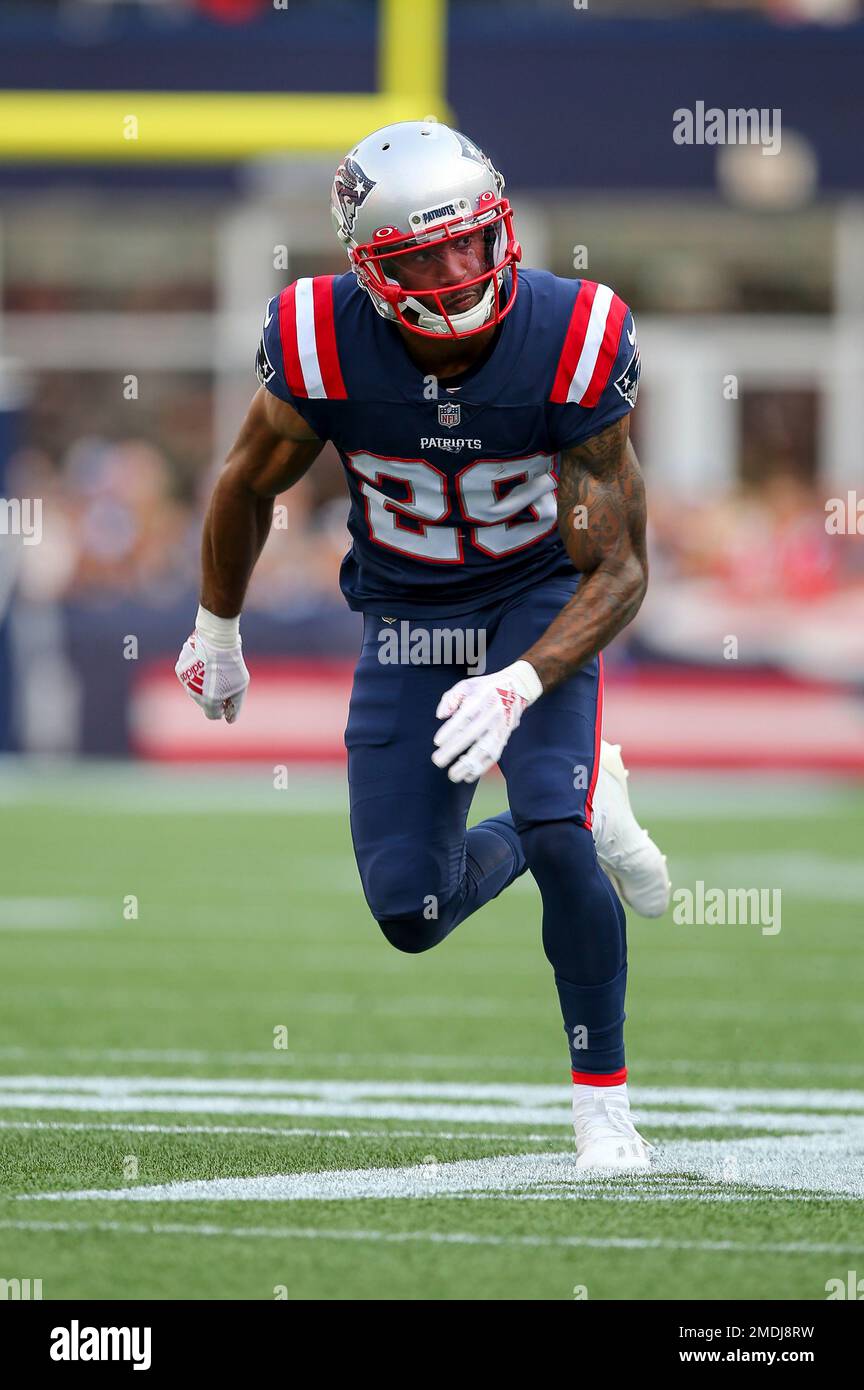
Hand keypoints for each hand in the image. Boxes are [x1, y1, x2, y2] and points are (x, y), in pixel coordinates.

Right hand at [175, 619, 248, 723]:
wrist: (216, 638)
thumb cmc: (232, 663)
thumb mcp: (240, 686)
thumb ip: (235, 706)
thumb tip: (230, 720)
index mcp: (208, 701)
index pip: (213, 715)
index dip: (222, 709)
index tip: (228, 698)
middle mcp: (193, 694)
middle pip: (204, 702)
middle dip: (213, 695)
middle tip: (224, 679)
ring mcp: (185, 681)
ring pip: (195, 688)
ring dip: (204, 682)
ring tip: (215, 667)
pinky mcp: (180, 668)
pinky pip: (189, 675)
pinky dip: (197, 671)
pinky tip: (205, 660)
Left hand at [432, 660, 542, 782]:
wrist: (518, 687)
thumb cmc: (485, 688)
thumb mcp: (467, 685)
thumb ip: (451, 698)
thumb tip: (440, 716)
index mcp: (480, 699)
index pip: (464, 716)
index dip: (450, 730)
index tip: (437, 742)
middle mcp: (491, 714)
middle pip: (472, 734)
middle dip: (454, 750)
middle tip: (437, 761)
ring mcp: (500, 727)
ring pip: (484, 749)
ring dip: (469, 764)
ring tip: (453, 775)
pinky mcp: (505, 737)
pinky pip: (494, 755)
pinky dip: (482, 767)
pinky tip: (468, 776)